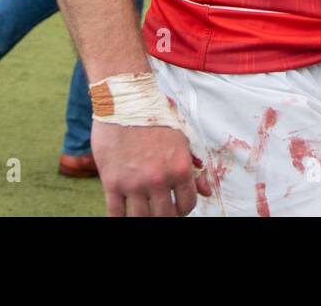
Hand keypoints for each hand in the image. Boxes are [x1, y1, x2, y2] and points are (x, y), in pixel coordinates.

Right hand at [93, 123, 212, 216]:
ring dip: (144, 217)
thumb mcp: (183, 138)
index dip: (184, 208)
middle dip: (166, 216)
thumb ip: (195, 168)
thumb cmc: (157, 117)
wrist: (126, 101)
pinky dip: (120, 218)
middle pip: (165, 216)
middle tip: (160, 210)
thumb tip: (207, 192)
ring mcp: (134, 183)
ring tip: (144, 210)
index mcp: (180, 168)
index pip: (187, 204)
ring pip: (141, 218)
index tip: (177, 206)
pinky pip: (116, 214)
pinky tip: (123, 213)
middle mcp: (159, 179)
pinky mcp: (112, 182)